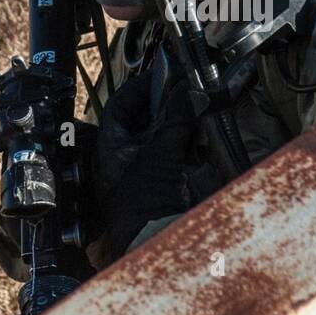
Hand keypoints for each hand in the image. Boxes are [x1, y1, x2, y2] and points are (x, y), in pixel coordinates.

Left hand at [95, 63, 198, 261]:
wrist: (156, 237)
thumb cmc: (142, 202)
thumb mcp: (160, 150)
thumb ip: (176, 118)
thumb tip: (188, 90)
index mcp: (111, 146)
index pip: (120, 106)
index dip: (139, 87)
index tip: (160, 76)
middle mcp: (127, 156)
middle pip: (145, 118)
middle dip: (165, 103)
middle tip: (183, 88)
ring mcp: (148, 168)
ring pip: (164, 133)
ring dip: (181, 119)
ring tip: (196, 104)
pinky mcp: (168, 180)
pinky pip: (180, 151)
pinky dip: (193, 139)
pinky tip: (204, 130)